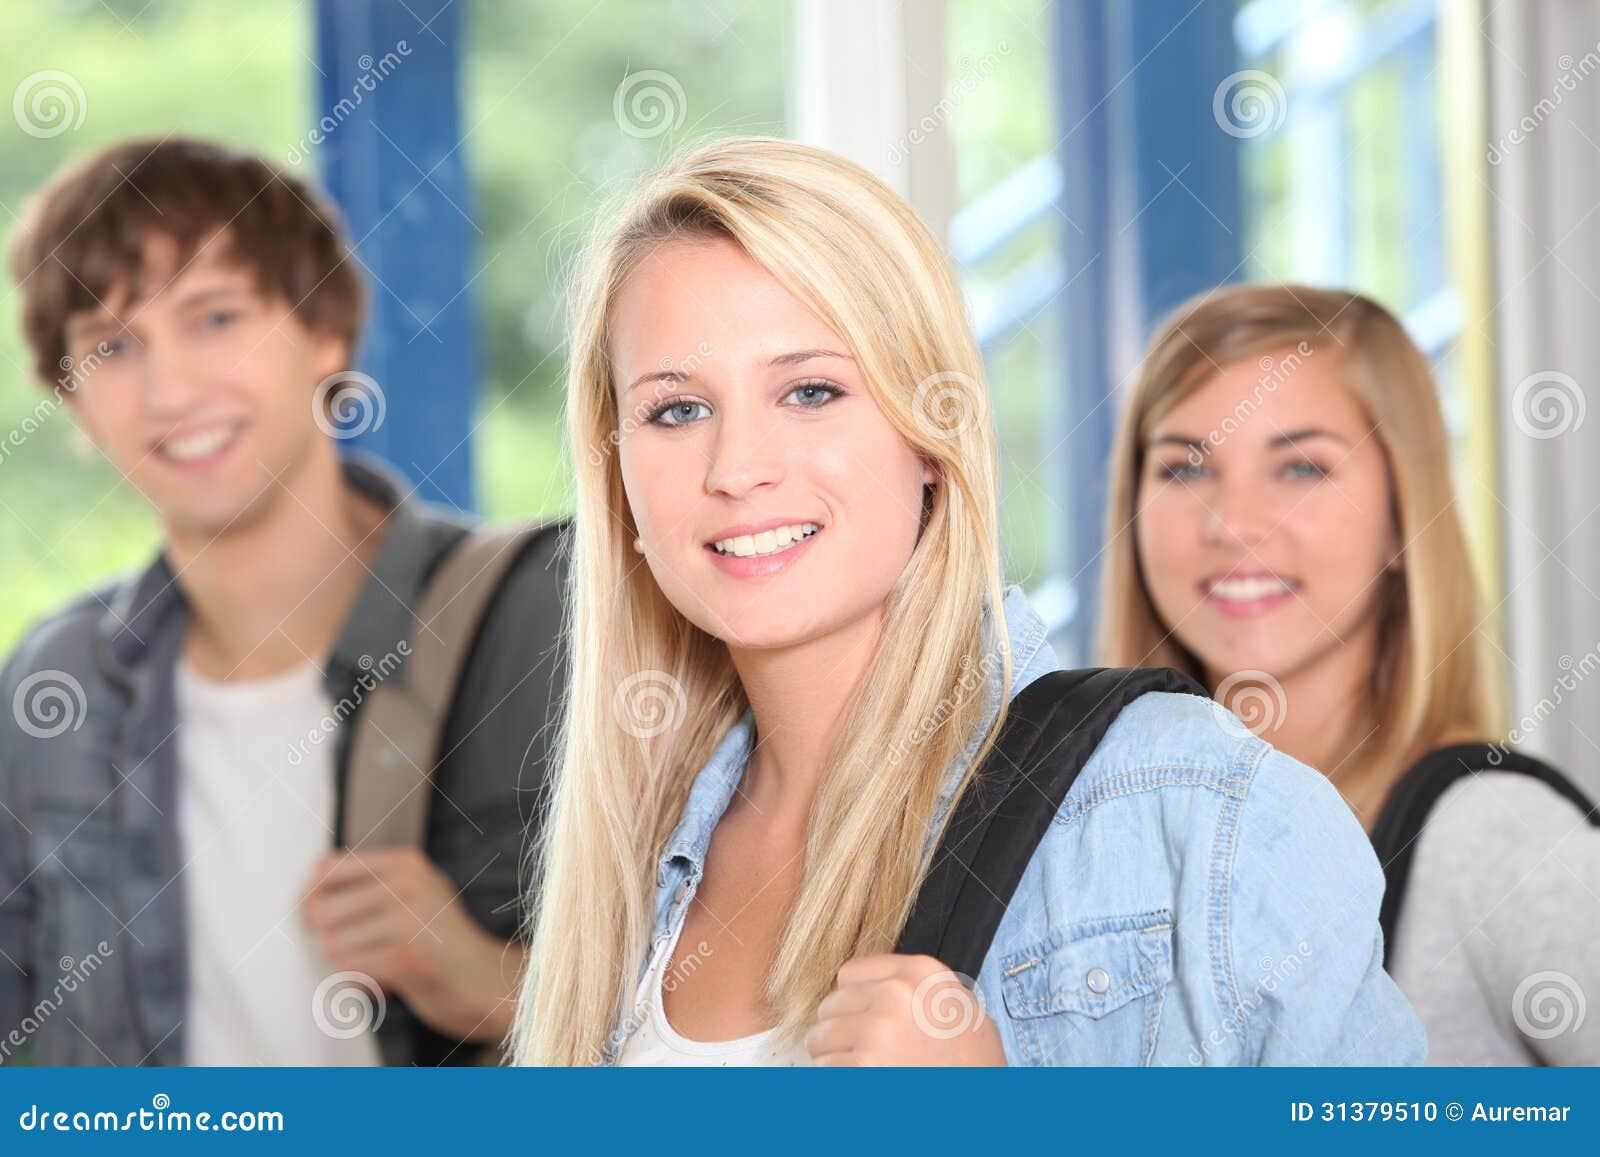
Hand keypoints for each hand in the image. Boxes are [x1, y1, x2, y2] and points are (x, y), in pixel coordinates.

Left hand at [299, 847, 525, 1044]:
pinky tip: (385, 982)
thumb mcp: (415, 896)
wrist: (487, 982)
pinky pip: (348, 969)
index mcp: (407, 863)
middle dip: (327, 938)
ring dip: (346, 963)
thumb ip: (369, 886)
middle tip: (353, 949)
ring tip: (377, 965)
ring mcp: (408, 919)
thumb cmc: (442, 943)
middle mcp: (408, 884)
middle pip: (321, 910)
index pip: (327, 868)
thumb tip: (306, 894)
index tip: (317, 919)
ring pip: (331, 944)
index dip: (310, 896)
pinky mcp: (406, 956)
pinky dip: (358, 982)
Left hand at [805, 953, 1006, 1065]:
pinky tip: (860, 1084)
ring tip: (859, 1070)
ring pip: (820, 1036)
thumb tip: (872, 991)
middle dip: (839, 1029)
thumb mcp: (959, 1007)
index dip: (853, 1000)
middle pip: (832, 1004)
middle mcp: (896, 992)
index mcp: (921, 971)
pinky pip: (825, 1067)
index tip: (859, 1017)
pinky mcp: (863, 1065)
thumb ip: (917, 990)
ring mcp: (877, 1029)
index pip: (851, 973)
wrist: (986, 1106)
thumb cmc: (975, 1064)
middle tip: (858, 1050)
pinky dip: (835, 1080)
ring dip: (832, 1055)